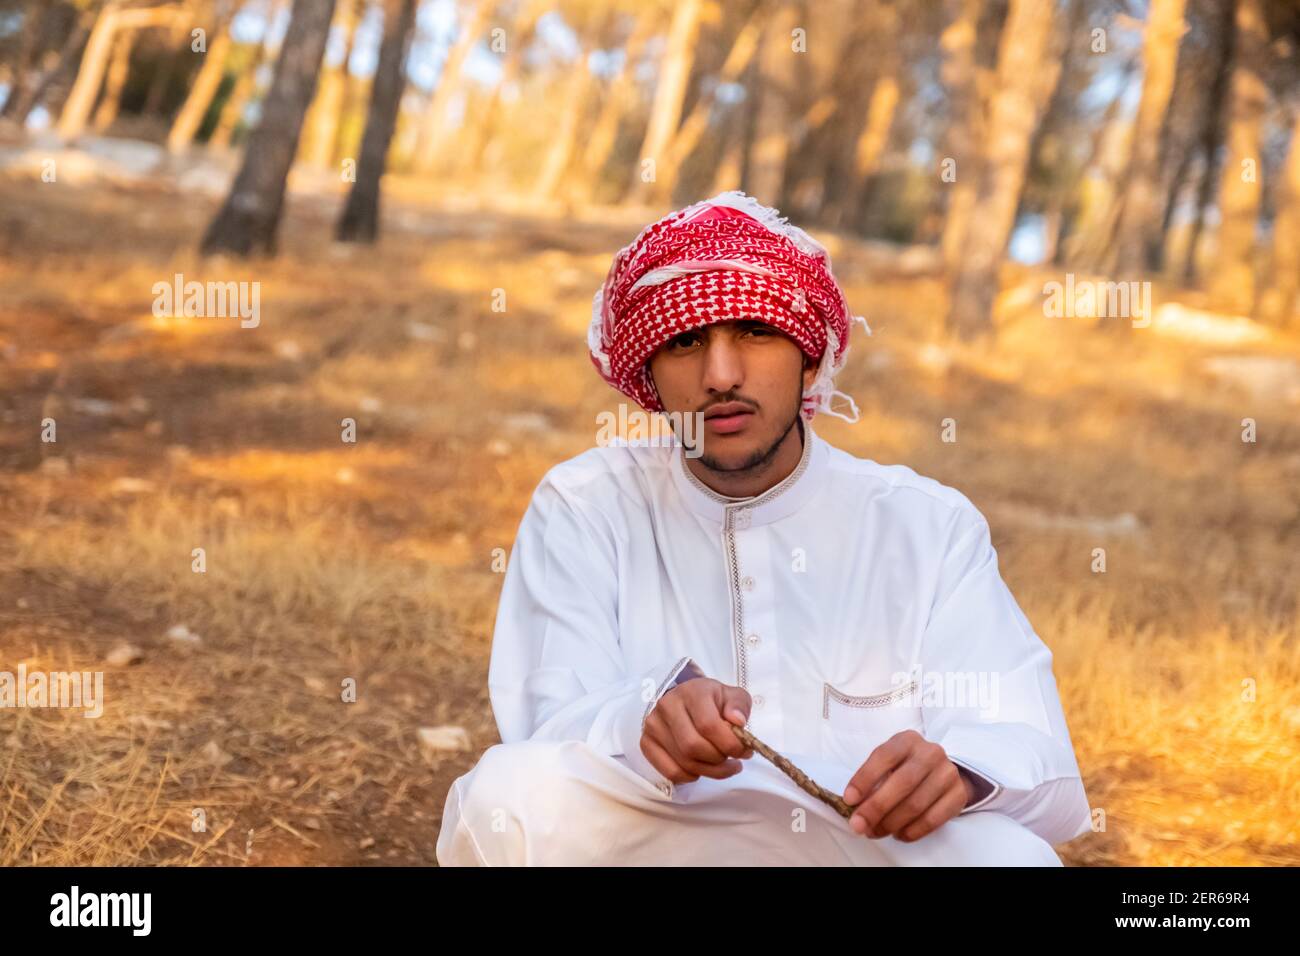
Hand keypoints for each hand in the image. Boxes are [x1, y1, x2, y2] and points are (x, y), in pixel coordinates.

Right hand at [640, 678, 753, 783]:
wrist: (685, 700)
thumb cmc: (712, 700)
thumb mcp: (732, 695)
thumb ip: (739, 706)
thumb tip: (737, 721)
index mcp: (692, 692)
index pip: (708, 725)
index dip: (730, 744)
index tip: (744, 751)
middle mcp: (667, 706)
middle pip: (694, 746)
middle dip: (719, 760)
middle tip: (733, 760)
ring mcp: (653, 725)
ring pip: (684, 762)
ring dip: (709, 771)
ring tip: (722, 767)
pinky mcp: (646, 743)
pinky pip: (670, 771)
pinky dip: (690, 776)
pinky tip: (701, 769)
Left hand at [841, 730, 971, 841]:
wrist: (943, 770)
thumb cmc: (906, 767)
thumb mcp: (890, 763)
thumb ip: (874, 779)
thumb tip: (855, 806)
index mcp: (907, 740)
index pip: (884, 756)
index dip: (864, 779)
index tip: (849, 800)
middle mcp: (930, 753)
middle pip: (902, 783)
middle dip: (876, 807)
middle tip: (859, 825)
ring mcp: (947, 773)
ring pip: (917, 804)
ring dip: (891, 823)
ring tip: (875, 832)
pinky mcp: (958, 795)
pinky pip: (933, 819)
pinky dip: (912, 831)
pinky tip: (898, 834)